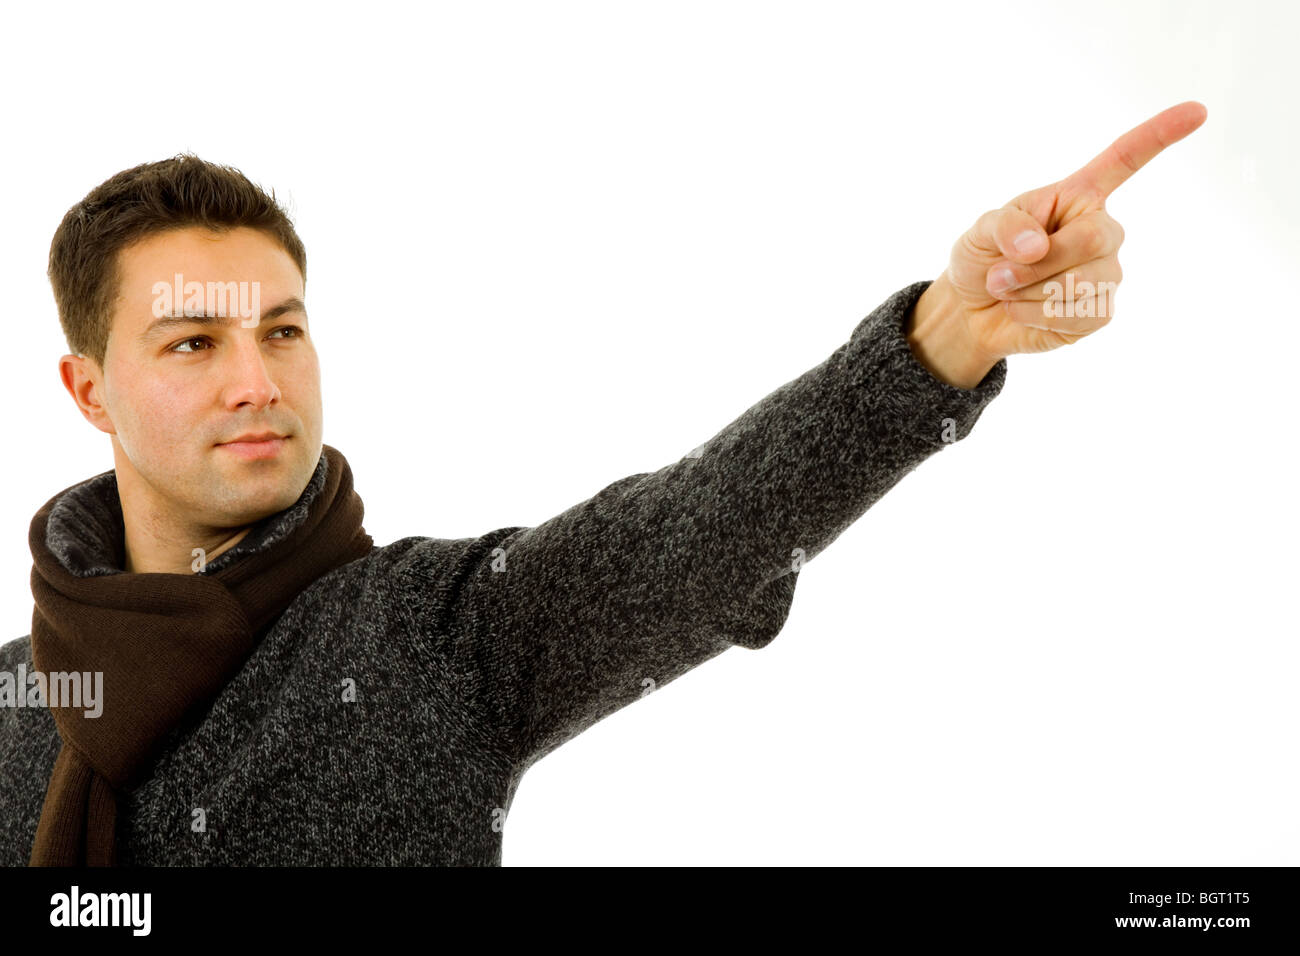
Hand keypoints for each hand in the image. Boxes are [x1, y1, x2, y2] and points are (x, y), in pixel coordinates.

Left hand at [936, 100, 1207, 360]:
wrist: (974, 311)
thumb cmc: (985, 257)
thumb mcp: (982, 230)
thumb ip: (1006, 226)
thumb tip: (1035, 247)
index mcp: (1079, 196)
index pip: (1124, 160)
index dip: (1159, 135)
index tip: (1196, 111)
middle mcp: (1102, 231)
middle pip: (1095, 238)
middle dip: (1038, 261)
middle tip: (1000, 272)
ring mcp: (1106, 272)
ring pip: (1081, 282)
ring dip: (1027, 291)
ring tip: (1007, 289)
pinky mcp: (1099, 312)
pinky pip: (1076, 315)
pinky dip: (1033, 315)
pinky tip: (1022, 310)